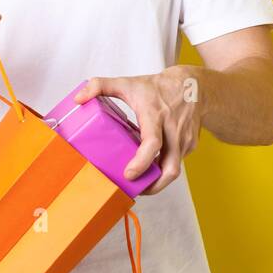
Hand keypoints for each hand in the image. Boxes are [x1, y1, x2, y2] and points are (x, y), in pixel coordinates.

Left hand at [71, 66, 200, 194]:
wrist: (193, 85)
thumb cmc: (157, 87)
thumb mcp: (127, 82)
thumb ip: (100, 86)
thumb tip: (78, 98)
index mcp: (155, 116)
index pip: (152, 143)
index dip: (141, 163)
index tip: (128, 174)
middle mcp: (172, 130)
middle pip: (170, 168)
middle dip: (154, 186)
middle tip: (136, 190)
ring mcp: (184, 139)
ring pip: (174, 170)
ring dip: (159, 180)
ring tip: (142, 183)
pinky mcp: (190, 145)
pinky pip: (177, 162)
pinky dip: (165, 168)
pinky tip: (153, 165)